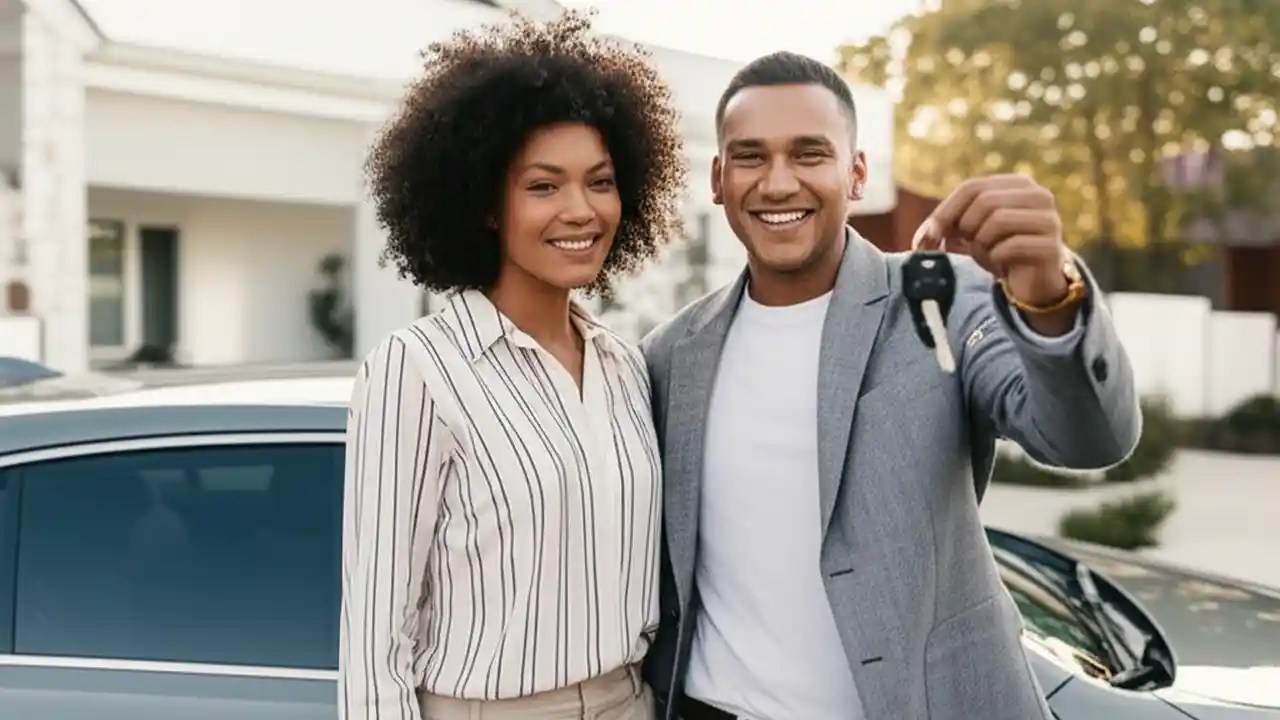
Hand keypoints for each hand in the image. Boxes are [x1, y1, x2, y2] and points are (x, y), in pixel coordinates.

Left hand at [913, 174, 1075, 334]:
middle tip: (968, 246)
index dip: (945, 212)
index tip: (927, 237)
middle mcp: (1038, 195)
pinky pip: (1010, 246)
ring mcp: (1049, 219)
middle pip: (984, 202)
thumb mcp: (972, 230)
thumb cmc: (1000, 249)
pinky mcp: (1050, 246)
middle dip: (966, 228)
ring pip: (998, 220)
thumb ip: (949, 223)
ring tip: (988, 254)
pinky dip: (996, 258)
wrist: (1033, 281)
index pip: (972, 187)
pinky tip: (1002, 264)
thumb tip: (924, 237)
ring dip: (982, 243)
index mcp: (1018, 183)